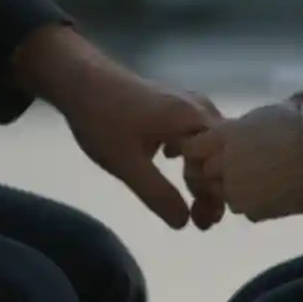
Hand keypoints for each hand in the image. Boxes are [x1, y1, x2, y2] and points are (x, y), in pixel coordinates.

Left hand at [15, 26, 219, 228]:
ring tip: (193, 200)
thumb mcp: (127, 164)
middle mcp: (198, 108)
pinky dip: (190, 154)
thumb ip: (158, 194)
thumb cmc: (103, 119)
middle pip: (220, 154)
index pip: (224, 164)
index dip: (217, 197)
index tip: (204, 223)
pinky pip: (194, 132)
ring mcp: (186, 102)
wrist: (78, 79)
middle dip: (213, 189)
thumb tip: (184, 222)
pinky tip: (174, 161)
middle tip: (201, 220)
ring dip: (202, 172)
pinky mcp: (172, 103)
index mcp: (193, 119)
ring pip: (207, 144)